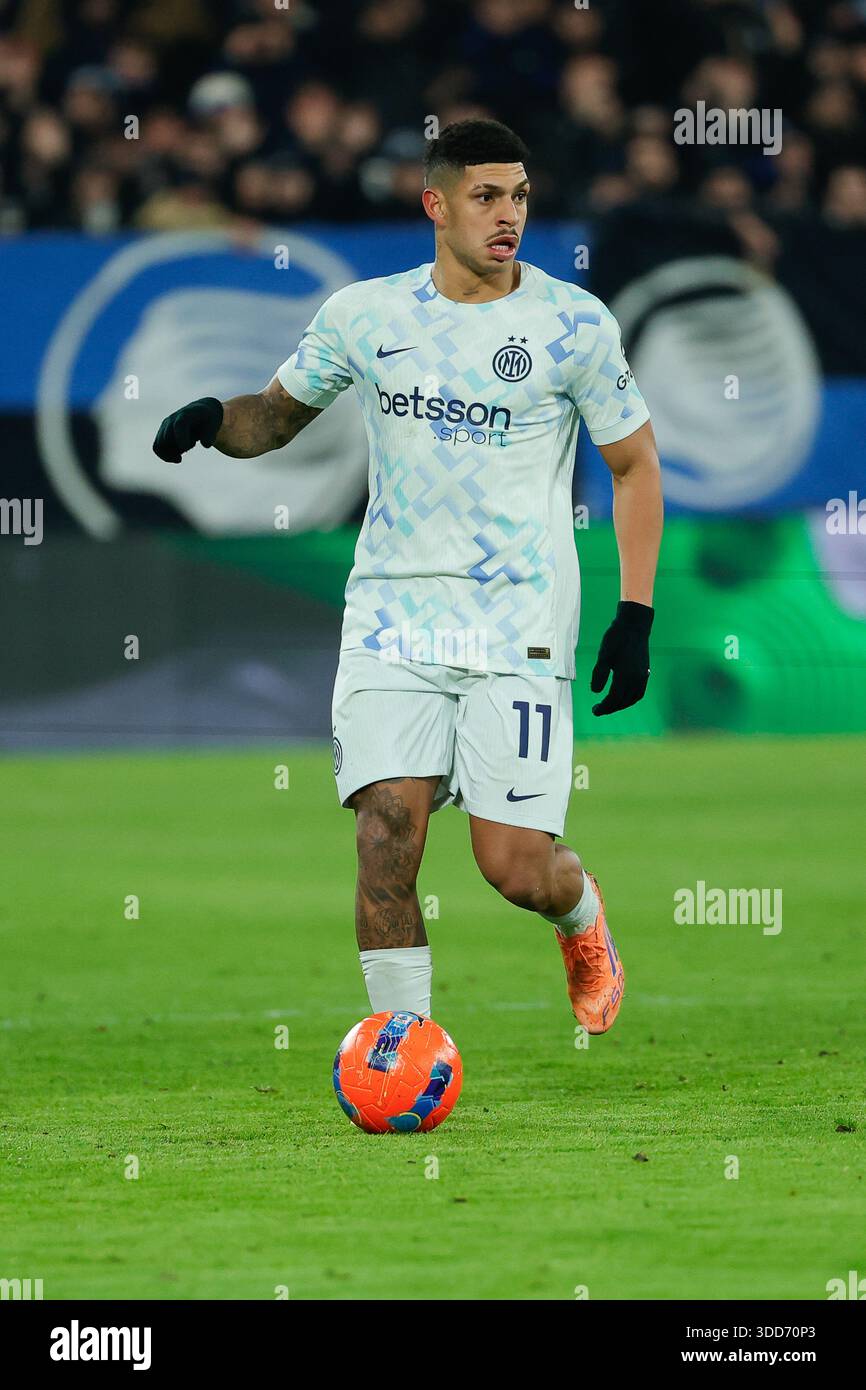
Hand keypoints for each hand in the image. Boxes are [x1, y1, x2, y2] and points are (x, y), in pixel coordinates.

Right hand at [152, 397, 223, 462]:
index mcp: (186, 415)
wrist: (200, 412)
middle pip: (167, 438)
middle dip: (179, 447)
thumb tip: (205, 444)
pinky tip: (178, 458)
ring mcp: (165, 425)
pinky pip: (157, 447)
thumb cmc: (208, 419)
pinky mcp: (162, 432)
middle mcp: (172, 418)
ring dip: (172, 452)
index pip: (179, 425)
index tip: (186, 449)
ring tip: (186, 448)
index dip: (181, 438)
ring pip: (160, 444)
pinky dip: (165, 456)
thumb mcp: (214, 424)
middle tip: (193, 444)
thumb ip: (210, 435)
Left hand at [591, 600, 653, 715]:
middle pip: (623, 701)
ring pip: (632, 698)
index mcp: (625, 675)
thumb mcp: (603, 656)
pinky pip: (639, 692)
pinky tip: (624, 697)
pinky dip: (630, 699)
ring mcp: (643, 676)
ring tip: (610, 706)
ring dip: (621, 705)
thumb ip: (599, 675)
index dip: (604, 707)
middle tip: (598, 710)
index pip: (614, 699)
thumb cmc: (617, 638)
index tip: (594, 711)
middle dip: (610, 708)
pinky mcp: (645, 672)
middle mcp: (636, 678)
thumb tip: (595, 692)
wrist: (634, 625)